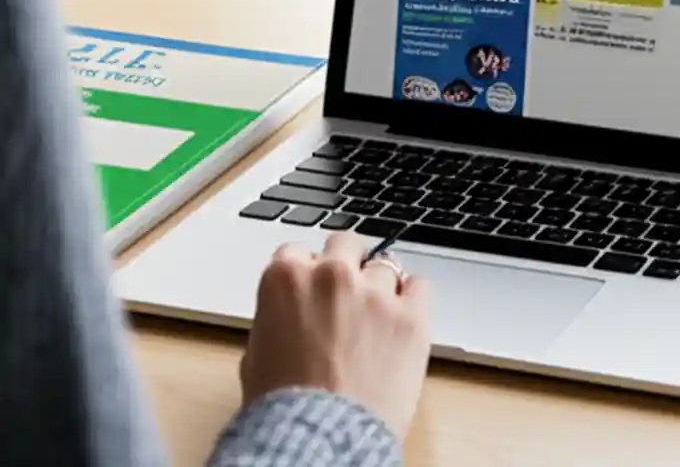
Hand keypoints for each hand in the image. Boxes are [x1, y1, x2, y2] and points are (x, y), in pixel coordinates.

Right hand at [240, 233, 431, 435]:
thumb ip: (277, 317)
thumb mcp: (257, 355)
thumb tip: (290, 315)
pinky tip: (405, 315)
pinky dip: (414, 297)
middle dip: (347, 263)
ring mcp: (375, 293)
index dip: (308, 271)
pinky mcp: (411, 316)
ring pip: (385, 264)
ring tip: (377, 315)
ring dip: (381, 285)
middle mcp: (332, 275)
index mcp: (285, 279)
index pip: (298, 251)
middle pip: (346, 244)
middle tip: (349, 292)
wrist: (320, 436)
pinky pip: (421, 285)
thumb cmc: (282, 407)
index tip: (314, 287)